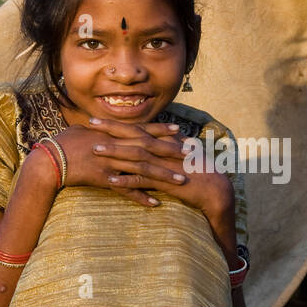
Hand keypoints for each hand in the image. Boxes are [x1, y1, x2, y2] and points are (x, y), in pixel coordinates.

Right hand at [44, 119, 186, 206]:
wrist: (48, 160)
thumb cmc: (63, 143)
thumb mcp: (82, 131)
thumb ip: (97, 130)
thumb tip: (98, 125)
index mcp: (113, 134)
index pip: (142, 131)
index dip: (162, 131)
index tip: (180, 132)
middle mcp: (115, 147)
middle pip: (149, 150)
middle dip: (171, 153)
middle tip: (191, 156)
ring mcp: (111, 163)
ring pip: (143, 170)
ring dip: (164, 176)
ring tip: (183, 182)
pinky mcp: (104, 179)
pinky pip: (126, 190)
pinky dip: (141, 197)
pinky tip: (156, 203)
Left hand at [82, 118, 232, 215]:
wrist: (216, 188)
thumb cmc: (199, 171)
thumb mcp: (183, 153)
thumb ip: (170, 144)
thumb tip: (162, 136)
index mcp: (165, 142)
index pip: (138, 129)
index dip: (118, 124)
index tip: (100, 118)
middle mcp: (163, 150)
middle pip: (133, 136)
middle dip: (111, 130)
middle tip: (90, 124)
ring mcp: (164, 165)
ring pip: (135, 156)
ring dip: (115, 153)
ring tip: (95, 151)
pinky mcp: (166, 182)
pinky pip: (143, 181)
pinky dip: (126, 181)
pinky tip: (111, 181)